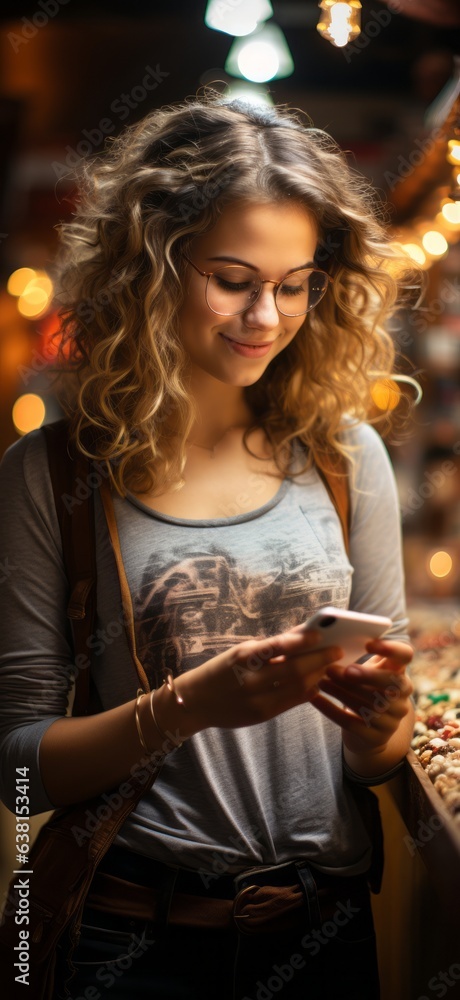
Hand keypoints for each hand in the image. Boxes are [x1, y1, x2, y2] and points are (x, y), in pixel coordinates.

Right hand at [170, 629, 343, 734]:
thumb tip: (302, 634)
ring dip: (317, 675)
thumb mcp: (240, 651)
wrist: (196, 701)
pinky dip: (307, 691)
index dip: (301, 641)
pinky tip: (315, 683)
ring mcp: (257, 700)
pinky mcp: (262, 715)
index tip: (319, 634)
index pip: (277, 646)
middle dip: (319, 660)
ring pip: (297, 687)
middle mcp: (251, 679)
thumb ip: (270, 646)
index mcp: (243, 657)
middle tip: (337, 651)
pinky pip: (292, 702)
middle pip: (294, 669)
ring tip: (330, 666)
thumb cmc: (221, 670)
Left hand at [308, 638, 413, 754]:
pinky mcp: (377, 737)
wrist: (367, 731)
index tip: (368, 644)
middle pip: (391, 682)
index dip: (391, 648)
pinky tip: (314, 699)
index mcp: (399, 672)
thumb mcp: (367, 672)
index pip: (405, 655)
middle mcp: (402, 696)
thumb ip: (358, 657)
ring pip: (369, 704)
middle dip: (364, 675)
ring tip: (321, 681)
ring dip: (341, 691)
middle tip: (336, 669)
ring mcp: (393, 719)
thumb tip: (331, 642)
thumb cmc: (364, 691)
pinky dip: (331, 710)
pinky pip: (352, 723)